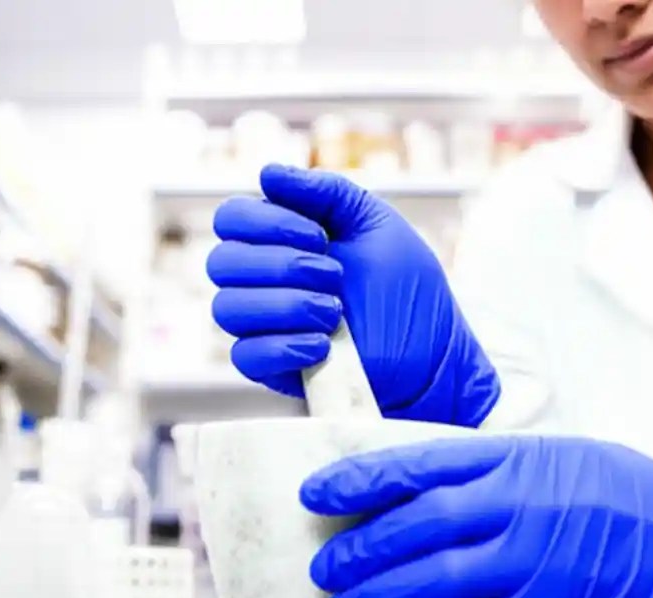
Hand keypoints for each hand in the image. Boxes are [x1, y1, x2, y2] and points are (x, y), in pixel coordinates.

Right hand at [206, 164, 498, 426]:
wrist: (431, 353)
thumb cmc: (404, 287)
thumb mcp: (374, 223)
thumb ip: (326, 192)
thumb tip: (267, 173)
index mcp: (278, 239)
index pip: (231, 218)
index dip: (266, 222)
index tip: (319, 236)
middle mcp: (260, 280)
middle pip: (221, 262)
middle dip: (281, 265)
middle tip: (335, 275)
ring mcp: (262, 325)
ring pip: (227, 308)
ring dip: (286, 305)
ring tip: (334, 312)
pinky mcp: (270, 368)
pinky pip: (244, 356)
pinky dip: (283, 346)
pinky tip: (323, 345)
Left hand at [301, 436, 652, 597]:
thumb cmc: (648, 504)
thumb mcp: (571, 460)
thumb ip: (503, 470)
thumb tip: (431, 486)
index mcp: (522, 459)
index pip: (418, 461)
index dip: (358, 479)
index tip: (319, 493)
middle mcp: (521, 506)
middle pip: (412, 526)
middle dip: (355, 549)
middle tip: (322, 566)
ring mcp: (535, 564)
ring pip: (428, 583)